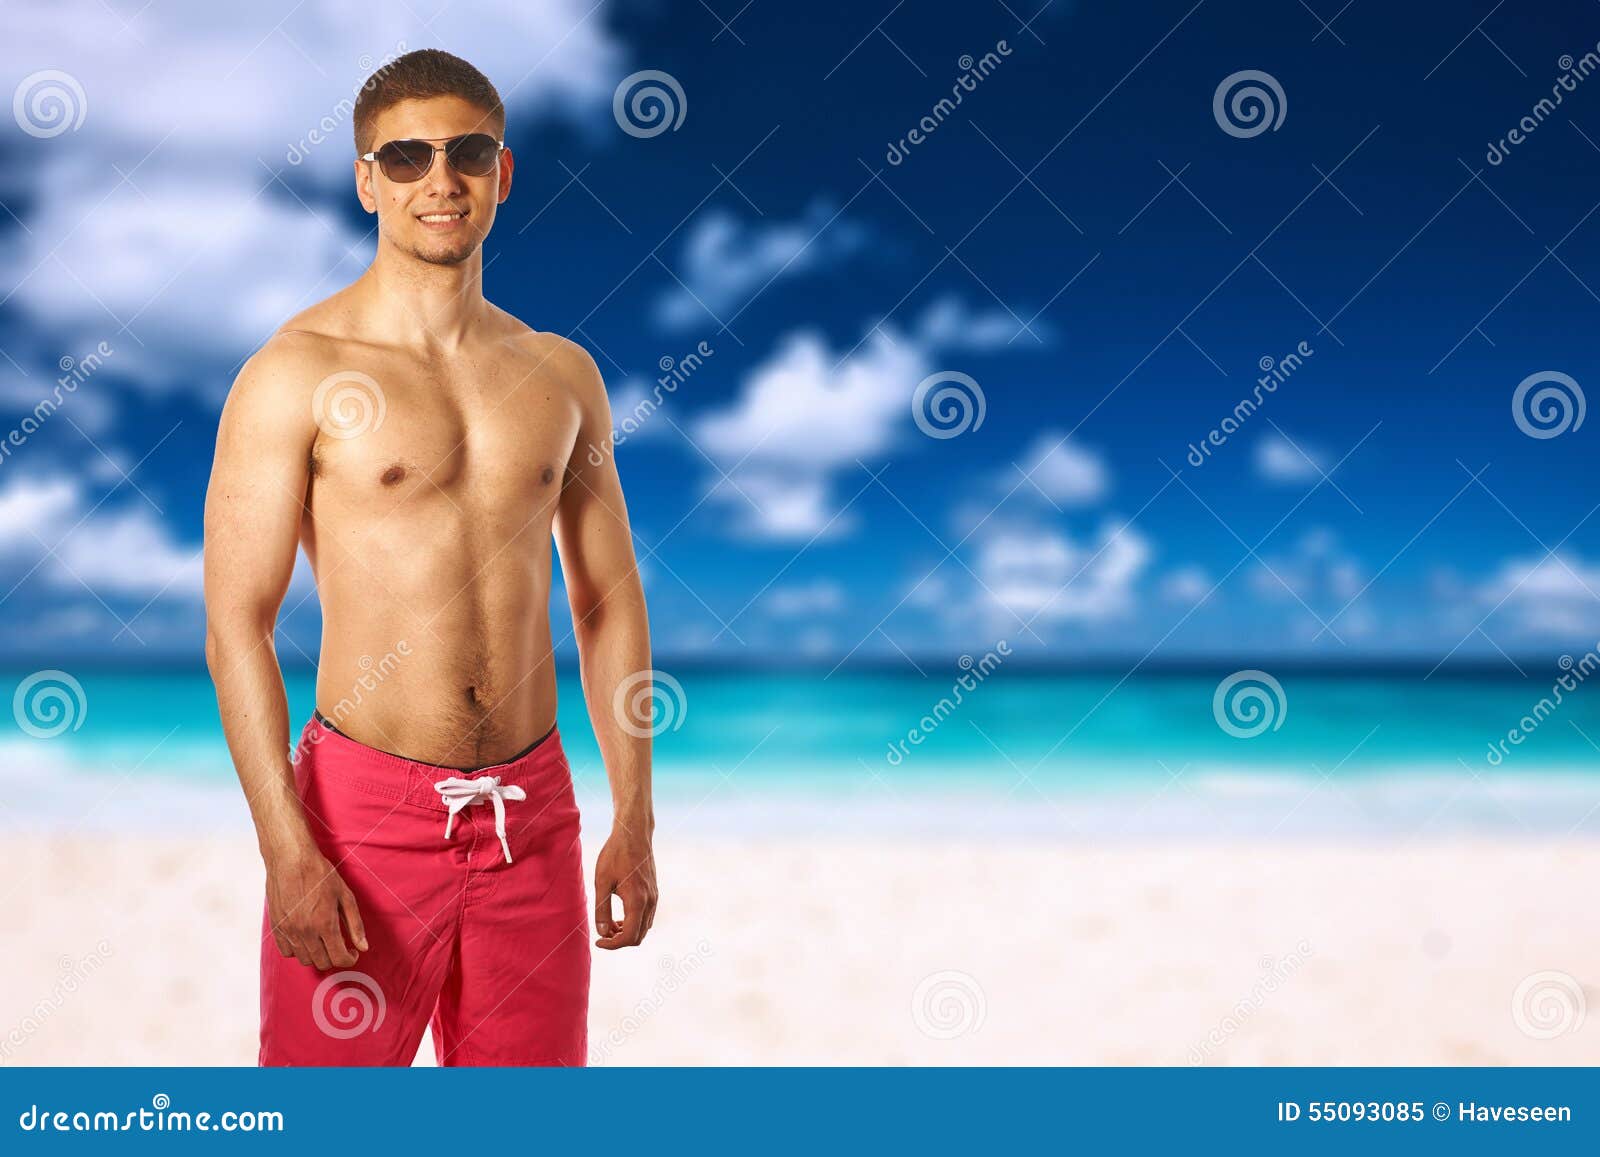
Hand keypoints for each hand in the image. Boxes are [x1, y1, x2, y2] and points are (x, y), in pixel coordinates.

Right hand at [265, 844, 368, 969]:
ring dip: (317, 955)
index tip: (353, 952)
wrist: (291, 859)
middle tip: (340, 945)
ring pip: (304, 960)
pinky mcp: (276, 927)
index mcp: (325, 924)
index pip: (338, 958)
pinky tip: (306, 938)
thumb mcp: (345, 895)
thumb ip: (355, 924)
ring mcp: (288, 931)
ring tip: (324, 940)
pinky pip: (287, 952)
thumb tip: (363, 947)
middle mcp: (305, 932)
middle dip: (335, 957)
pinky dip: (298, 950)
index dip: (349, 959)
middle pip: (322, 962)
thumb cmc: (320, 874)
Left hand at [593, 824, 656, 948]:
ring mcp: (654, 896)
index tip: (598, 942)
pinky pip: (647, 916)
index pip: (629, 937)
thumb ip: (602, 909)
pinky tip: (620, 914)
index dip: (612, 945)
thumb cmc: (615, 855)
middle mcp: (650, 902)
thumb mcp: (602, 882)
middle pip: (639, 936)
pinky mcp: (654, 891)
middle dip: (619, 940)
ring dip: (627, 932)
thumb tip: (602, 932)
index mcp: (637, 901)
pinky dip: (634, 922)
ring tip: (609, 923)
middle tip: (602, 933)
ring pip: (644, 927)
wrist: (633, 833)